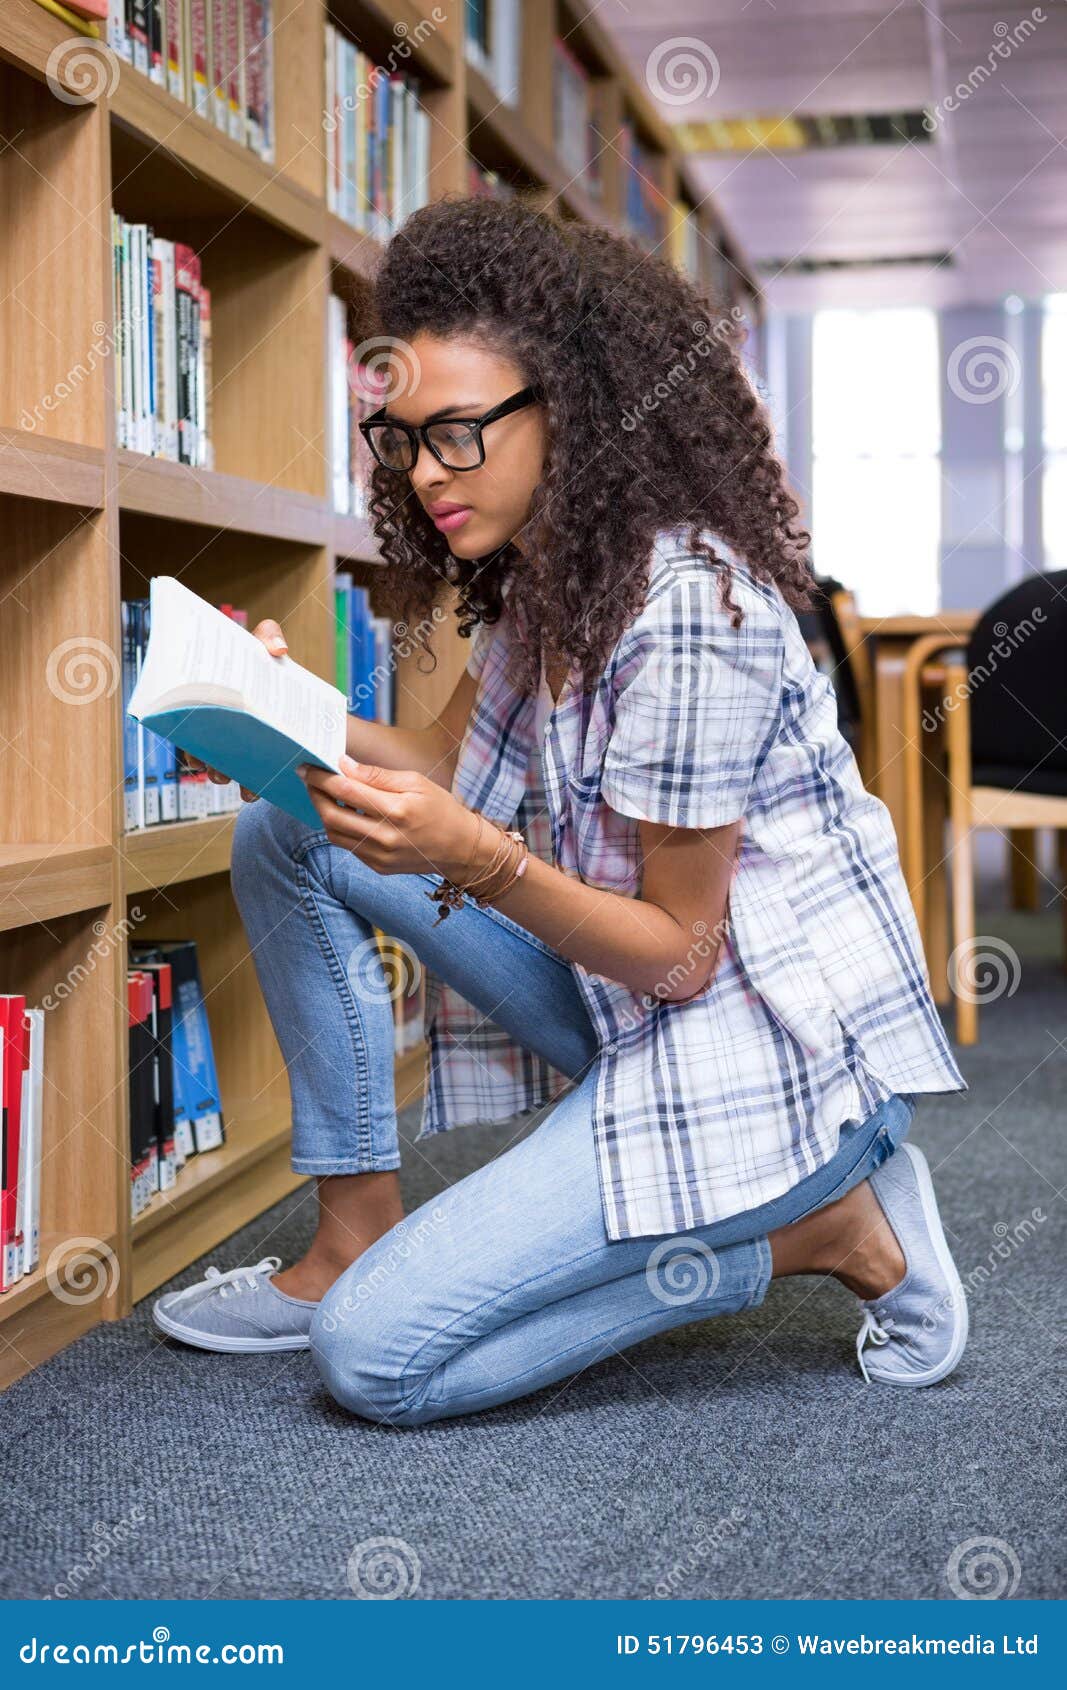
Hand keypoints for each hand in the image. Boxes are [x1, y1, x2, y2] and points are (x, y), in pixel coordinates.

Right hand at [180, 617, 288, 801]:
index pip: (186, 714)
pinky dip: (247, 785)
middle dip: (205, 761)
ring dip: (224, 775)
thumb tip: (277, 650)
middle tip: (216, 770)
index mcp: (210, 694)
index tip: (190, 745)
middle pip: (199, 745)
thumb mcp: (267, 643)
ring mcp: (229, 739)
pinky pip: (243, 775)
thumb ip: (269, 634)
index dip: (184, 730)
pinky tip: (254, 792)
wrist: (294, 685)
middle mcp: (213, 720)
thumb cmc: (268, 662)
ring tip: (237, 784)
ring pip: (218, 763)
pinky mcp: (249, 754)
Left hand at [300, 754, 482, 877]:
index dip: (321, 778)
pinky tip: (347, 813)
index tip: (307, 767)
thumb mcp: (415, 782)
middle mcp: (386, 837)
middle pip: (332, 816)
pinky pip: (348, 845)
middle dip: (315, 795)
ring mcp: (380, 856)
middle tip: (311, 780)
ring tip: (327, 795)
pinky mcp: (377, 867)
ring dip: (324, 812)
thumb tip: (343, 765)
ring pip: (334, 833)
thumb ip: (377, 775)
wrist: (460, 848)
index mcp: (397, 810)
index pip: (346, 791)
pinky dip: (340, 828)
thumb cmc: (440, 809)